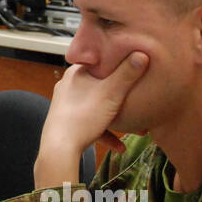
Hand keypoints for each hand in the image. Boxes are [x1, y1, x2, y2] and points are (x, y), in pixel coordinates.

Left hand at [34, 51, 147, 188]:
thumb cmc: (83, 117)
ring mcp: (67, 105)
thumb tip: (141, 54)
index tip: (131, 67)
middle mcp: (68, 86)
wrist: (60, 148)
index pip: (98, 61)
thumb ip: (127, 73)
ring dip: (116, 118)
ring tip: (134, 129)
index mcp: (76, 73)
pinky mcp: (68, 122)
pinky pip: (91, 124)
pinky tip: (119, 147)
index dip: (116, 62)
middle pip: (100, 85)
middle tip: (137, 99)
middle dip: (121, 96)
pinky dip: (105, 133)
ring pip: (97, 107)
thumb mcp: (111, 92)